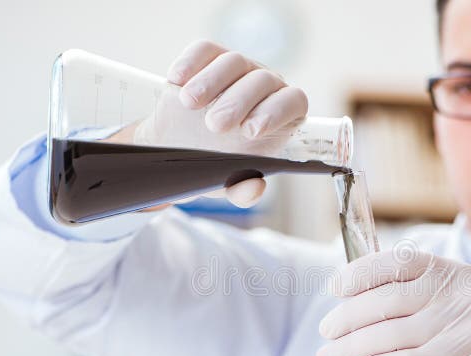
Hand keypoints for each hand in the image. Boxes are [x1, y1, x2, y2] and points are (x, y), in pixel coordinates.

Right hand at [135, 40, 308, 207]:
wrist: (179, 150)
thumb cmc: (214, 163)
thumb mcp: (228, 183)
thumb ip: (244, 191)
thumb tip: (255, 188)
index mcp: (280, 116)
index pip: (293, 102)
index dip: (276, 112)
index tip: (250, 131)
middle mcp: (264, 87)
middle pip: (262, 81)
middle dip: (238, 102)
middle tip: (215, 126)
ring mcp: (237, 69)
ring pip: (233, 61)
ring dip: (211, 81)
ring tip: (190, 104)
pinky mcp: (208, 57)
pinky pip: (205, 49)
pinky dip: (191, 61)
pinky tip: (177, 81)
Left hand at [316, 249, 470, 355]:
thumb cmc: (469, 348)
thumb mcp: (447, 309)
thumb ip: (410, 297)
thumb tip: (349, 295)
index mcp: (454, 273)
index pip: (400, 261)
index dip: (362, 272)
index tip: (335, 288)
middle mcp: (459, 294)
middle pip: (387, 299)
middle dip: (347, 316)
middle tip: (326, 331)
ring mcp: (462, 325)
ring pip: (388, 333)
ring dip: (350, 346)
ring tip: (329, 355)